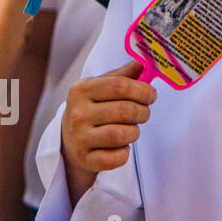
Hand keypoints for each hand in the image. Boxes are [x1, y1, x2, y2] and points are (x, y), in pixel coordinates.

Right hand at [61, 59, 155, 179]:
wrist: (70, 140)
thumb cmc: (94, 107)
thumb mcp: (103, 86)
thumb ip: (124, 74)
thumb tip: (144, 61)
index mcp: (81, 90)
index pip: (121, 86)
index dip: (144, 90)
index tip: (151, 95)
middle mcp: (77, 113)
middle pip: (126, 110)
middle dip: (143, 112)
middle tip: (143, 113)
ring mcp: (78, 138)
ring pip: (123, 134)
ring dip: (134, 132)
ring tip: (130, 129)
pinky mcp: (85, 159)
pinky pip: (118, 157)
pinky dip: (125, 153)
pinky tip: (120, 147)